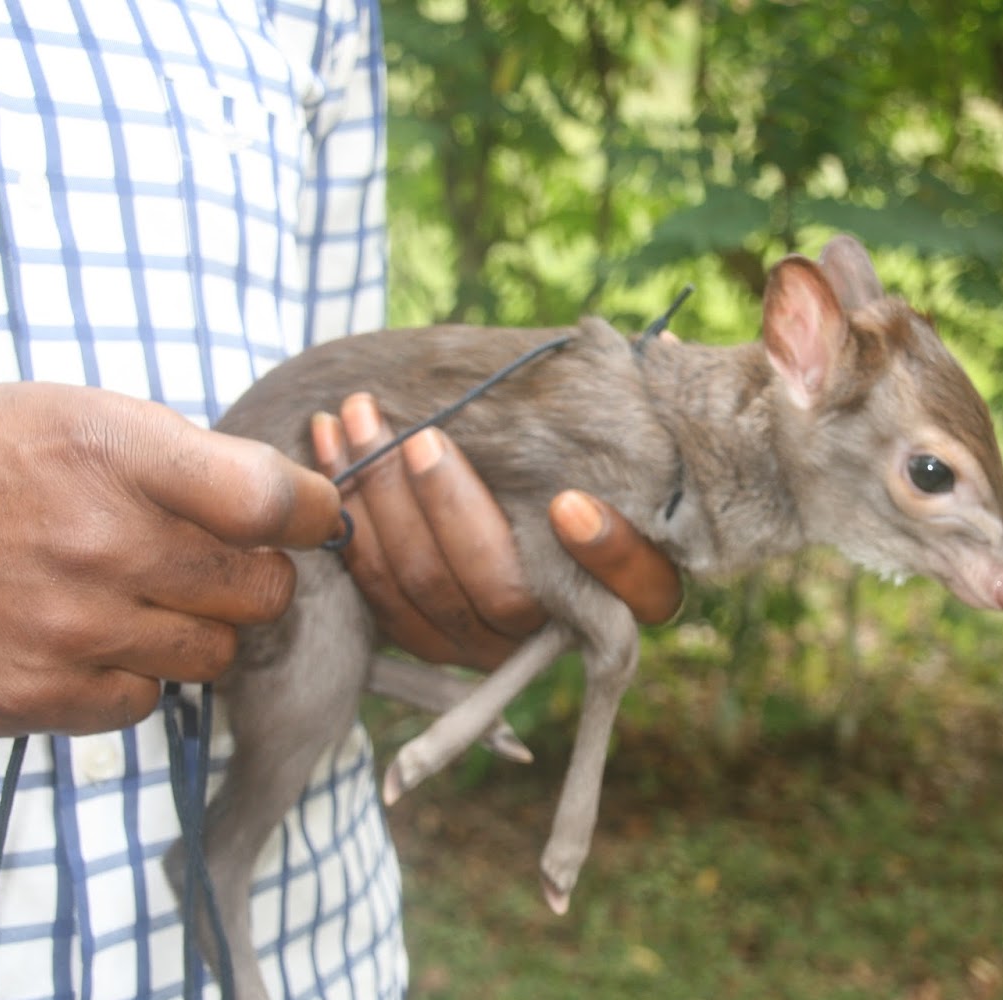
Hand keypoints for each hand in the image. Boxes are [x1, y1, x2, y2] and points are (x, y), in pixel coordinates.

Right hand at [0, 383, 340, 735]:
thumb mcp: (70, 416)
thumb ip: (180, 458)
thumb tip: (285, 503)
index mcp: (115, 452)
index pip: (271, 501)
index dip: (315, 513)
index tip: (318, 519)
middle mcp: (102, 541)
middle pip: (263, 590)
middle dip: (257, 578)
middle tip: (214, 565)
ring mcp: (70, 627)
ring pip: (215, 653)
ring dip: (195, 629)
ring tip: (135, 598)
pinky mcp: (37, 697)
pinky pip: (145, 700)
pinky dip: (130, 675)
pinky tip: (83, 639)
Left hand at [309, 393, 681, 671]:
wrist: (499, 484)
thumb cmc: (572, 447)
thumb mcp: (614, 424)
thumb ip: (640, 401)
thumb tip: (671, 354)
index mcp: (632, 586)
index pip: (639, 590)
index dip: (606, 554)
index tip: (567, 502)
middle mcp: (558, 628)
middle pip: (504, 590)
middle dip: (450, 507)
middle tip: (421, 436)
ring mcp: (488, 642)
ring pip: (428, 588)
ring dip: (383, 499)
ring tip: (359, 417)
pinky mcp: (427, 638)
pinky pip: (378, 592)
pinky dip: (349, 520)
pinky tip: (332, 446)